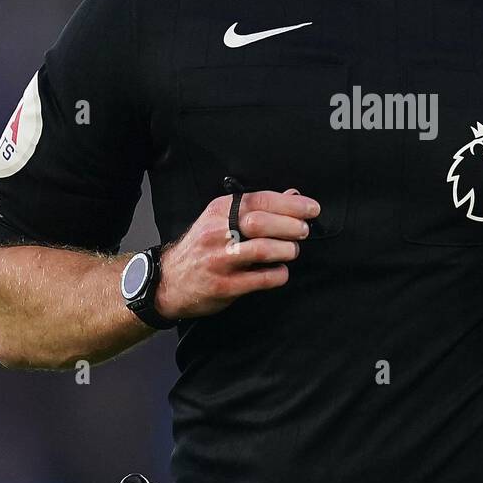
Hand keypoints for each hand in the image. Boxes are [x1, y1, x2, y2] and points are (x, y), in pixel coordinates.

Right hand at [155, 188, 319, 319]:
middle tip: (303, 231)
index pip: (260, 200)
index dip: (291, 204)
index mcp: (219, 210)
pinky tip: (281, 271)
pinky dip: (278, 274)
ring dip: (286, 250)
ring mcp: (219, 259)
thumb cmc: (202, 248)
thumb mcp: (222, 220)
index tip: (312, 209)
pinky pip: (260, 279)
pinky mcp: (224, 285)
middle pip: (261, 222)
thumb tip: (293, 197)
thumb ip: (256, 209)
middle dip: (291, 226)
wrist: (170, 280)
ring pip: (262, 250)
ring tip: (291, 251)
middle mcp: (217, 232)